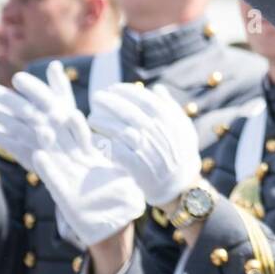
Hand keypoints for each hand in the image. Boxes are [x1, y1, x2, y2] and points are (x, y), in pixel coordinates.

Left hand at [0, 60, 75, 163]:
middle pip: (28, 111)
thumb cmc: (70, 132)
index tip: (17, 78)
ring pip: (15, 127)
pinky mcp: (28, 156)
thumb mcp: (69, 107)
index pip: (46, 98)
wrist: (73, 166)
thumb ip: (60, 85)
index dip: (32, 88)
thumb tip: (53, 64)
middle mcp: (51, 128)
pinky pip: (9, 144)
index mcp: (62, 112)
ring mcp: (39, 144)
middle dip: (8, 100)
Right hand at [28, 106, 145, 248]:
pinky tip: (40, 155)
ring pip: (52, 152)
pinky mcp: (65, 196)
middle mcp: (73, 160)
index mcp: (86, 151)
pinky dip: (48, 167)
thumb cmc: (120, 193)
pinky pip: (54, 179)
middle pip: (57, 132)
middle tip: (36, 92)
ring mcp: (67, 177)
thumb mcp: (122, 163)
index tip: (58, 78)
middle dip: (47, 115)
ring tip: (37, 120)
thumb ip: (122, 142)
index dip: (66, 104)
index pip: (74, 123)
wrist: (116, 224)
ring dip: (44, 139)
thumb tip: (136, 117)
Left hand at [87, 82, 200, 210]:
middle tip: (96, 97)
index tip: (113, 88)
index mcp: (168, 119)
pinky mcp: (136, 167)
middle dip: (109, 101)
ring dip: (102, 122)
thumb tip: (158, 88)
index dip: (126, 91)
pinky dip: (102, 144)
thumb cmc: (181, 153)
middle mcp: (156, 132)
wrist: (180, 185)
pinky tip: (92, 139)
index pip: (143, 98)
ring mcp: (146, 149)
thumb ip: (171, 106)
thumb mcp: (183, 127)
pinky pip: (114, 152)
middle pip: (127, 111)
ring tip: (91, 118)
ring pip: (119, 130)